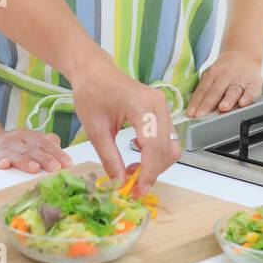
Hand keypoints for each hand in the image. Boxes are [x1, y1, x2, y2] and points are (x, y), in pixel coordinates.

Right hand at [0, 127, 71, 175]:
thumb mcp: (27, 140)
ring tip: (35, 169)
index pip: (42, 143)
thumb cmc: (10, 146)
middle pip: (30, 149)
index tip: (67, 162)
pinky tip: (6, 165)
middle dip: (44, 158)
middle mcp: (12, 141)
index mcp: (24, 135)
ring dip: (24, 162)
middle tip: (56, 168)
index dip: (55, 152)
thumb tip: (57, 143)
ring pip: (13, 155)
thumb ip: (43, 142)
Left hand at [70, 58, 178, 196]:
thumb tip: (120, 184)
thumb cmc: (91, 93)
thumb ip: (109, 158)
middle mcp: (158, 105)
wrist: (93, 71)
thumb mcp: (95, 130)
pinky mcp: (160, 110)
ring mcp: (162, 106)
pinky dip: (155, 154)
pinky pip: (166, 137)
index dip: (148, 173)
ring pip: (170, 145)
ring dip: (155, 164)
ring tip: (132, 173)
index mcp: (142, 106)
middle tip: (133, 187)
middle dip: (153, 172)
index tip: (136, 192)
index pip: (154, 147)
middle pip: (167, 149)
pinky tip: (138, 158)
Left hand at [185, 51, 262, 116]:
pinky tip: (243, 103)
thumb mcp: (211, 75)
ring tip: (222, 108)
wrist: (243, 54)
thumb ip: (205, 90)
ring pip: (233, 91)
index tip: (191, 114)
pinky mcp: (254, 83)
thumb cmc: (225, 70)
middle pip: (216, 91)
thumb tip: (195, 109)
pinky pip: (251, 91)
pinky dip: (247, 97)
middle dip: (208, 104)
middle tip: (202, 114)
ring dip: (228, 100)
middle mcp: (226, 76)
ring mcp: (240, 79)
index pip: (202, 90)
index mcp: (213, 74)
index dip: (196, 103)